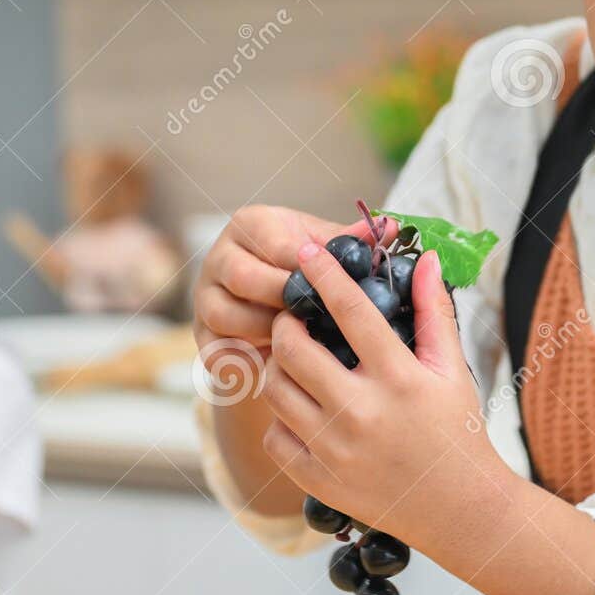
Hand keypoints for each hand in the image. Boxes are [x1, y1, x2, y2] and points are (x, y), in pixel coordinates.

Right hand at [192, 205, 381, 376]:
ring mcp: (205, 298)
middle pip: (240, 276)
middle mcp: (220, 258)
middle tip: (317, 316)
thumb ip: (352, 240)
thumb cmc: (307, 270)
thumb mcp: (326, 248)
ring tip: (302, 343)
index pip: (271, 241)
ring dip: (265, 331)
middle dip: (281, 297)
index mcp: (251, 225)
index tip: (333, 284)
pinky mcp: (203, 337)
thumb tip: (391, 227)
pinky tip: (280, 369)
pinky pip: (217, 353)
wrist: (272, 306)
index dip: (304, 264)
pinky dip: (248, 363)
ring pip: (224, 315)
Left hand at [259, 245, 516, 556]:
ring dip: (280, 369)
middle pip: (294, 350)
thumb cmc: (458, 431)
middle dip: (287, 325)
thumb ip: (434, 311)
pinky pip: (274, 436)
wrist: (461, 509)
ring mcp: (335, 450)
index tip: (307, 253)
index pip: (352, 312)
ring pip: (276, 390)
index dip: (325, 275)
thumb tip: (423, 257)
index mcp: (398, 379)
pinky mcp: (318, 480)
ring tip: (299, 364)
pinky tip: (303, 411)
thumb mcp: (451, 369)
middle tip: (295, 321)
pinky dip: (282, 419)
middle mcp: (361, 413)